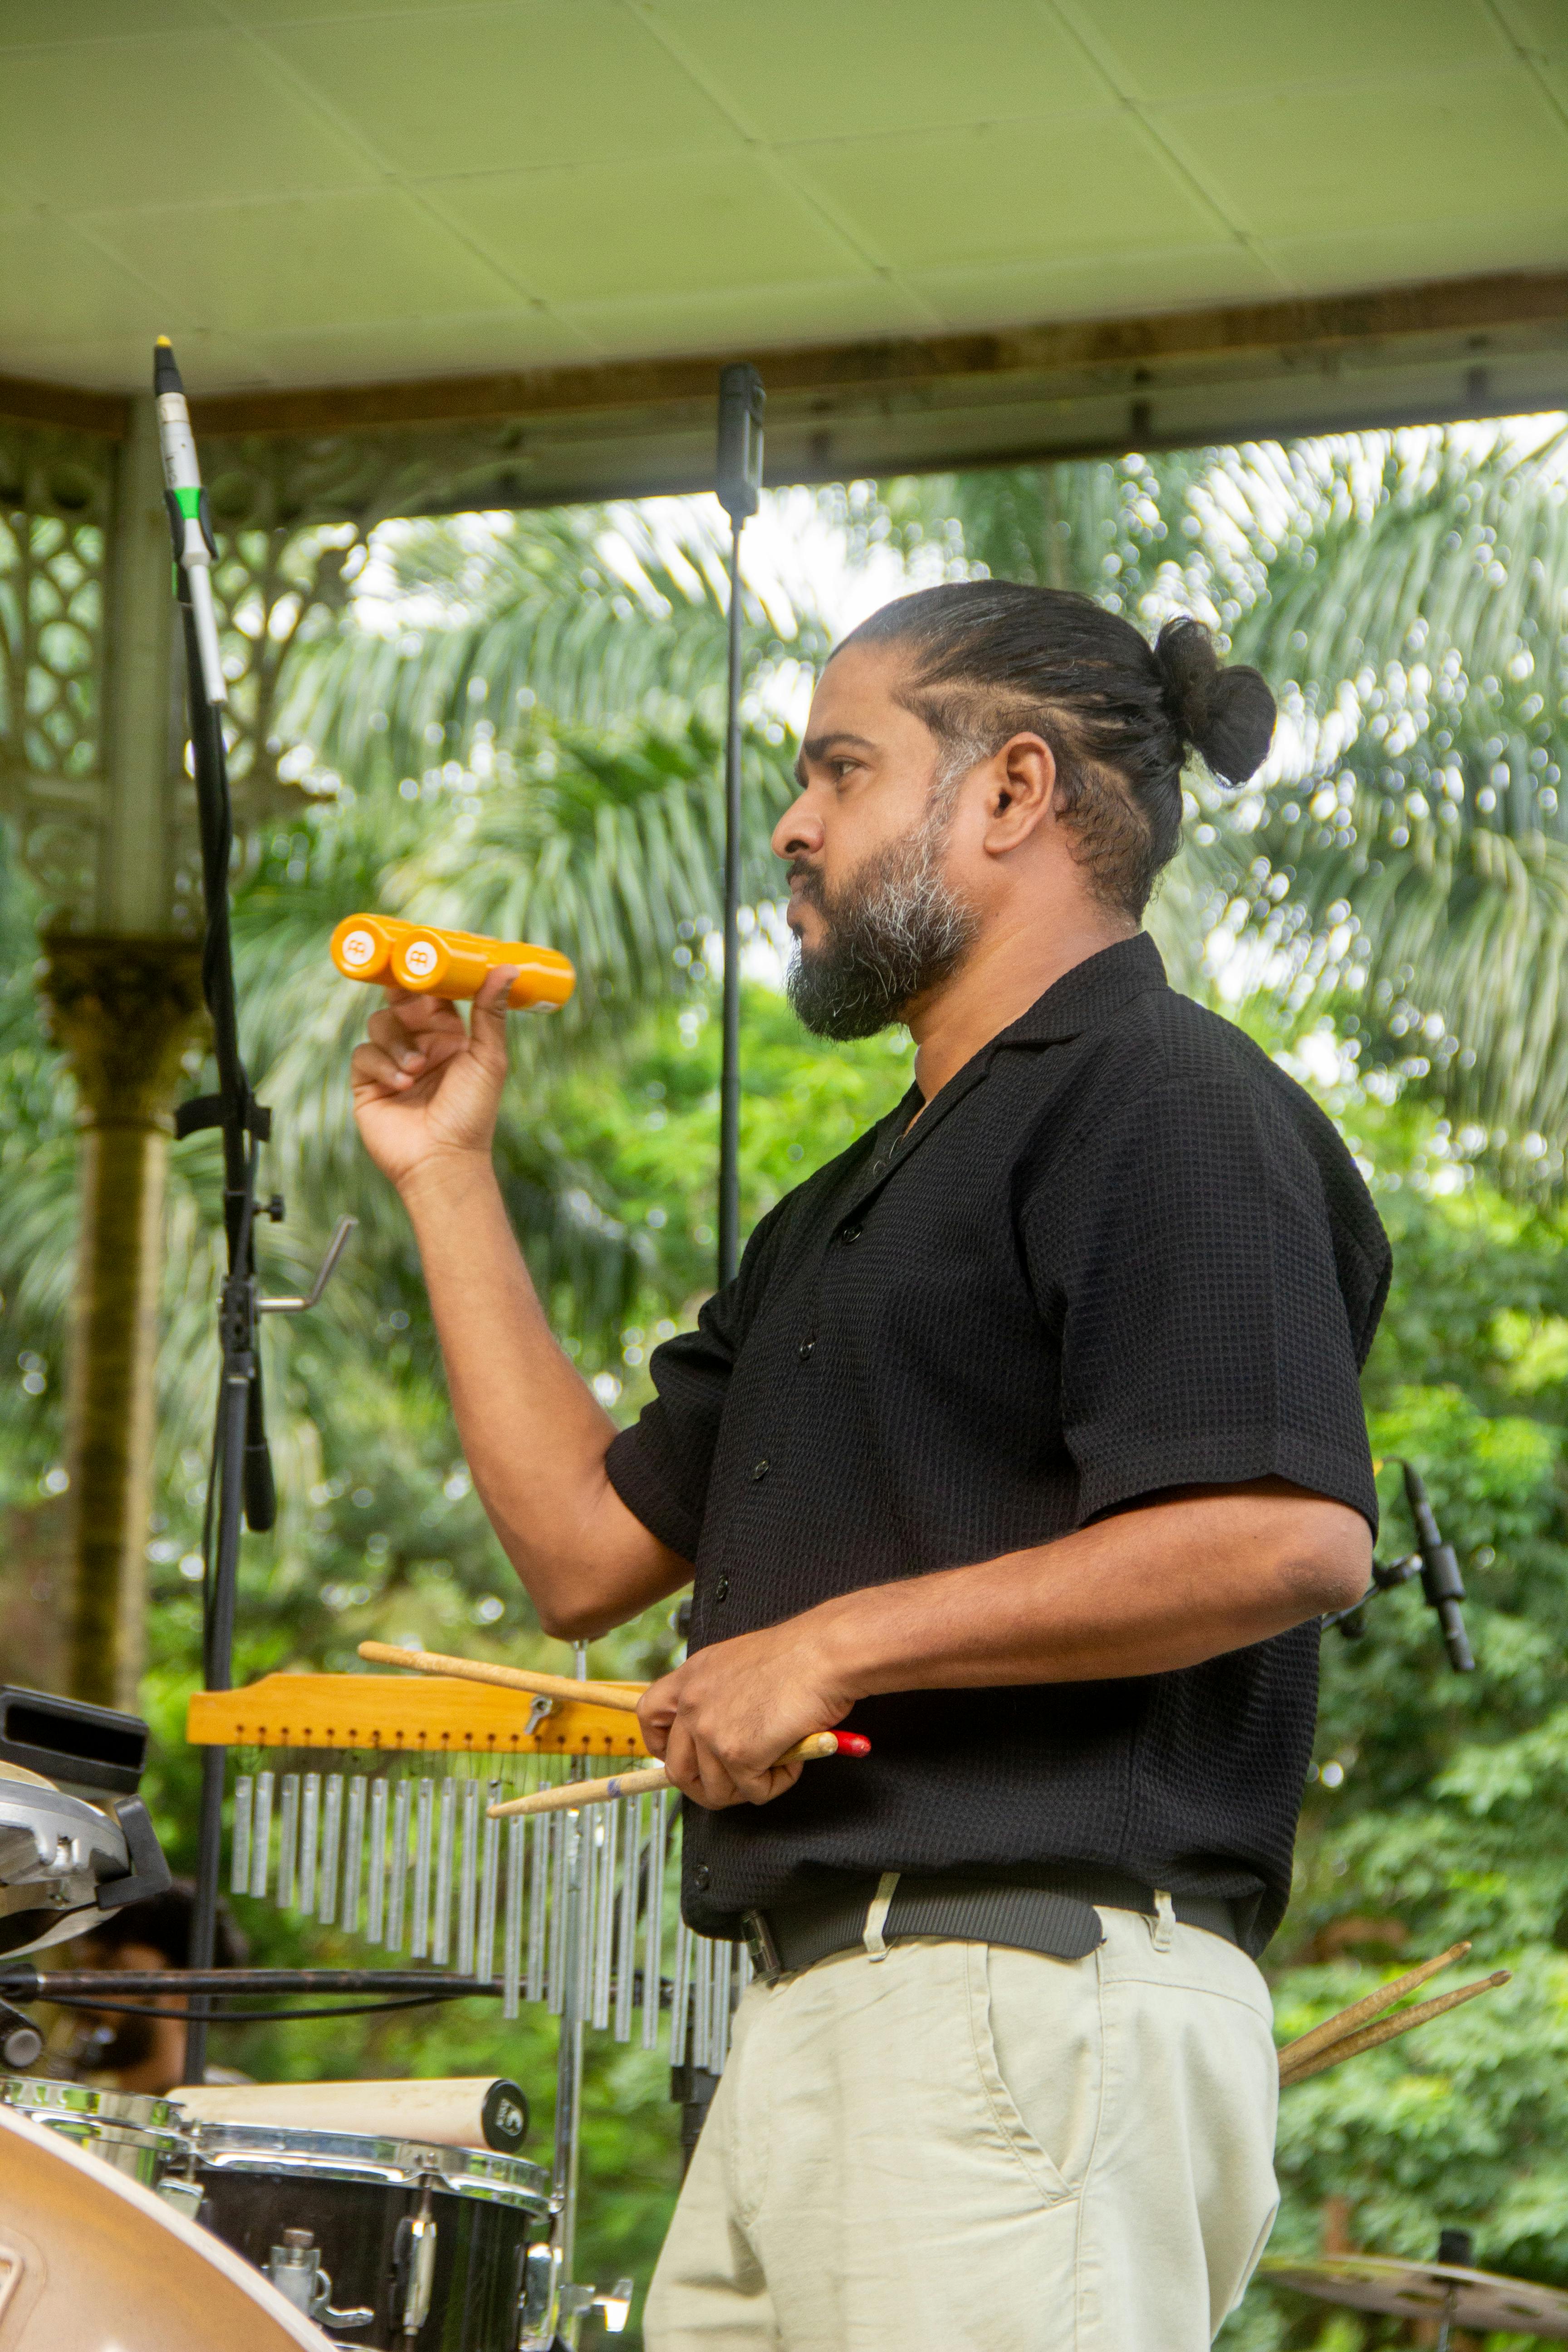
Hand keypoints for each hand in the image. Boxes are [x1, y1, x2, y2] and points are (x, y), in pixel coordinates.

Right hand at [350, 967, 517, 1193]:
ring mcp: (392, 1061)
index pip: (433, 993)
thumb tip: (508, 968)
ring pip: (380, 1023)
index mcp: (449, 1035)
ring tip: (416, 1071)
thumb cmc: (471, 1113)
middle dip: (402, 998)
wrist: (442, 1159)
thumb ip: (490, 1012)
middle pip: (400, 1001)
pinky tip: (401, 1085)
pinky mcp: (368, 1081)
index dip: (426, 975)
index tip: (422, 959)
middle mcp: (420, 1044)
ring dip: (398, 1043)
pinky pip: (364, 1053)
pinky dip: (382, 1065)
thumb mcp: (488, 1058)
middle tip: (409, 1001)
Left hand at [637, 1607, 859, 1808]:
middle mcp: (692, 1703)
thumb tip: (717, 1737)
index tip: (686, 1757)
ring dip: (749, 1785)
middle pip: (677, 1770)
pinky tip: (793, 1757)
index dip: (663, 1747)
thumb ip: (719, 1696)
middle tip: (740, 1779)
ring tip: (779, 1759)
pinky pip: (753, 1793)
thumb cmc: (800, 1655)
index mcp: (691, 1676)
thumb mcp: (739, 1665)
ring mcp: (711, 1730)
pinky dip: (777, 1783)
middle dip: (709, 1785)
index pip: (649, 1717)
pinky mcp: (737, 1754)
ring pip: (714, 1791)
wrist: (826, 1653)